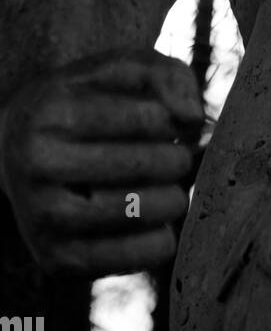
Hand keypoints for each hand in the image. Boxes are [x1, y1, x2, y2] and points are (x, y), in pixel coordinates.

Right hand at [0, 50, 203, 276]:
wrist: (19, 150)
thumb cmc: (86, 102)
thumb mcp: (118, 70)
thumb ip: (164, 77)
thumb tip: (192, 118)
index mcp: (52, 113)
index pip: (145, 118)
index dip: (171, 122)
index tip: (166, 124)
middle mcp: (37, 166)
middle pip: (141, 166)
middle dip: (176, 159)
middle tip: (177, 158)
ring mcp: (42, 217)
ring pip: (136, 214)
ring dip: (172, 199)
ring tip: (172, 188)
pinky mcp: (56, 260)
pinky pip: (130, 258)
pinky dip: (159, 239)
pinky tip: (160, 222)